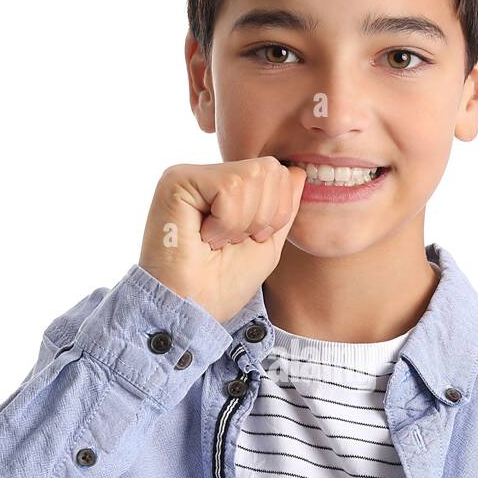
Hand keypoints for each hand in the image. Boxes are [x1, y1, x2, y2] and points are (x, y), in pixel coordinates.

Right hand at [138, 157, 306, 323]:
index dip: (277, 213)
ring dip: (242, 223)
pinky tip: (203, 237)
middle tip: (232, 242)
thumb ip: (282, 208)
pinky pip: (230, 186)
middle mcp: (209, 176)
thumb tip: (298, 172)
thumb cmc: (223, 284)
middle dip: (263, 216)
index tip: (247, 241)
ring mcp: (192, 175)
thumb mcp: (267, 244)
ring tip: (215, 241)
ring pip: (252, 176)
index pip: (278, 173)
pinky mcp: (178, 178)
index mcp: (228, 189)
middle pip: (270, 169)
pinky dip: (226, 221)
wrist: (192, 308)